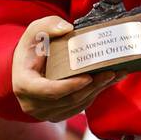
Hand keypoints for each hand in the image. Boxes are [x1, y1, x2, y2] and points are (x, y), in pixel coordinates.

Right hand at [11, 15, 127, 121]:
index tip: (89, 77)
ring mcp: (46, 112)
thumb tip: (67, 28)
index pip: (48, 90)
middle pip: (68, 98)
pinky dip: (94, 93)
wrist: (28, 66)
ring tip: (116, 74)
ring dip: (98, 89)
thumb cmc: (32, 48)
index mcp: (24, 85)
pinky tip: (107, 80)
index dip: (70, 86)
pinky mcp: (58, 114)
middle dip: (93, 85)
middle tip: (112, 72)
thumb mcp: (35, 31)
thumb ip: (48, 25)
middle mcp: (33, 104)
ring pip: (77, 104)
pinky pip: (80, 106)